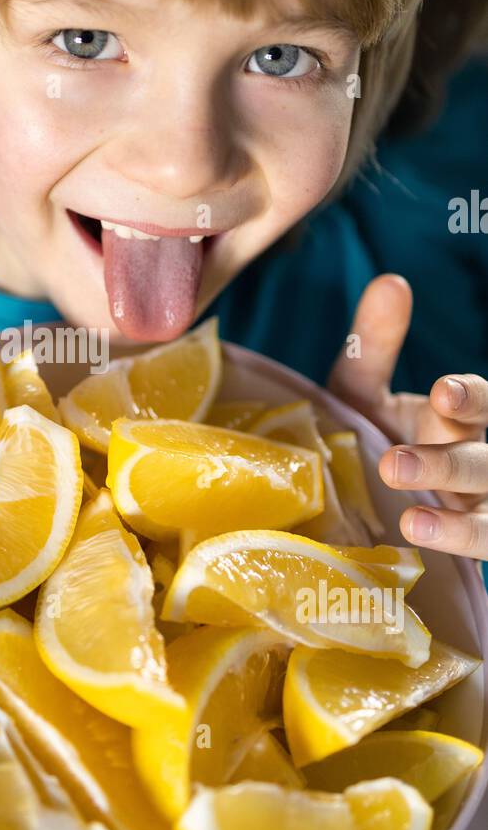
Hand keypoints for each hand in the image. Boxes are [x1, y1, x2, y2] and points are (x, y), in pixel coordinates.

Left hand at [328, 274, 487, 559]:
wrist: (355, 505)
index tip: (443, 392)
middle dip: (445, 463)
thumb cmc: (369, 436)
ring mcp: (483, 505)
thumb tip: (391, 281)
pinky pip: (486, 548)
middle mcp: (481, 459)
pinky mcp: (475, 544)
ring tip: (413, 523)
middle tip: (394, 463)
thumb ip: (375, 344)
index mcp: (461, 417)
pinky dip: (461, 544)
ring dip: (459, 522)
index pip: (480, 400)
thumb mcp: (364, 391)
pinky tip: (424, 544)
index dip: (469, 396)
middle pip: (482, 461)